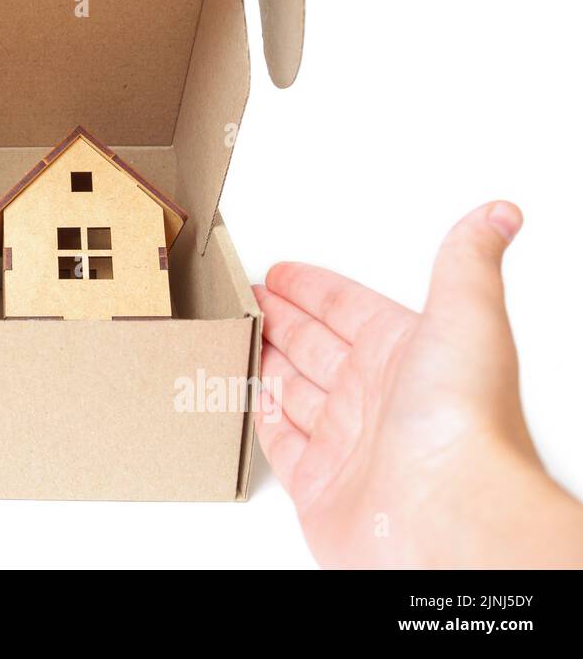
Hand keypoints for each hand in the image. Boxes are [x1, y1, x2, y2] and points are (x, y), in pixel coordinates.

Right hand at [255, 201, 582, 567]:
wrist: (445, 516)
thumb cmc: (461, 421)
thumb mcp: (467, 315)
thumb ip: (467, 260)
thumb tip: (498, 214)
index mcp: (406, 354)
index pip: (348, 310)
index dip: (314, 290)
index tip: (281, 272)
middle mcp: (378, 398)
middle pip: (315, 347)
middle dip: (279, 318)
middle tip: (243, 297)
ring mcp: (346, 443)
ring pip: (293, 390)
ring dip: (264, 361)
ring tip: (233, 336)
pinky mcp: (318, 485)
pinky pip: (280, 443)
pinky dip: (259, 417)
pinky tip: (246, 398)